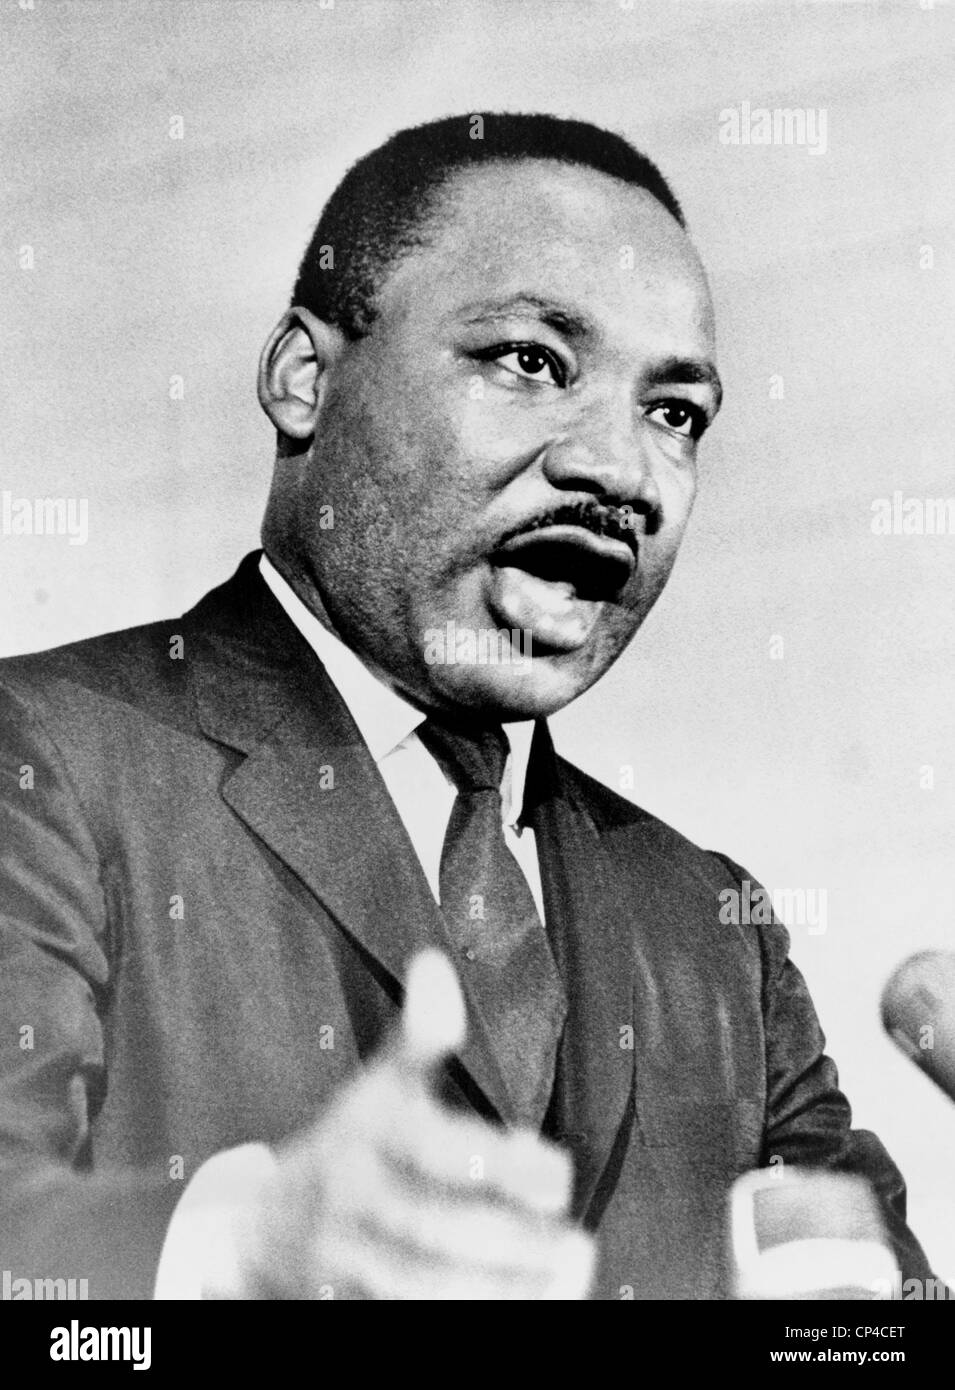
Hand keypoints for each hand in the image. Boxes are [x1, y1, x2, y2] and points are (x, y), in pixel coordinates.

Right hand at [238, 949, 593, 1298]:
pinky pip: (406, 1314)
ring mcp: (346, 1255)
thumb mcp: (381, 1082)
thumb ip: (421, 1034)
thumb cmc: (352, 1143)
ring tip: (562, 1276)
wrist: (261, 1225)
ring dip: (498, 1287)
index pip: (432, 1146)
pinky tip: (522, 1302)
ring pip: (421, 1283)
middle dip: (511, 1237)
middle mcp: (352, 1193)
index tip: (558, 1173)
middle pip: (433, 1224)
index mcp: (368, 1128)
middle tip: (576, 1239)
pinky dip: (466, 1314)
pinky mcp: (348, 1300)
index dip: (499, 1162)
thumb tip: (435, 963)